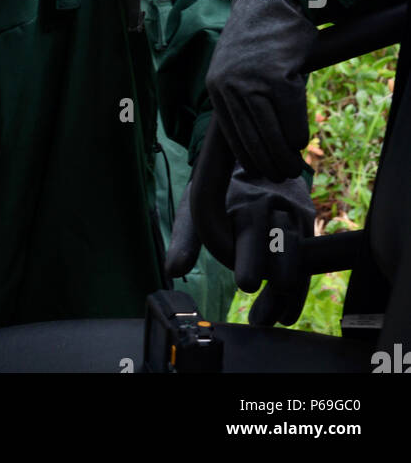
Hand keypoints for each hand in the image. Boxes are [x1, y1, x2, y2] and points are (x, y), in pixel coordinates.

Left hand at [166, 169, 314, 326]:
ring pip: (297, 258)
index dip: (249, 259)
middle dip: (275, 281)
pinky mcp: (307, 222)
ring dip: (284, 295)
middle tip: (261, 316)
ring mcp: (295, 213)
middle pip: (281, 246)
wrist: (252, 159)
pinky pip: (307, 260)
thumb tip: (172, 271)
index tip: (246, 285)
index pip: (250, 233)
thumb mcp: (197, 207)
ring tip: (267, 320)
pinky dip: (297, 290)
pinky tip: (285, 313)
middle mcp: (275, 204)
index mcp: (245, 201)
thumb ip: (185, 239)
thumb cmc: (218, 192)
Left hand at [206, 0, 316, 181]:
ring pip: (272, 134)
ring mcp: (254, 80)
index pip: (230, 135)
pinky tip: (301, 142)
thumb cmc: (259, 39)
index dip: (247, 158)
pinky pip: (292, 118)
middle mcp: (230, 85)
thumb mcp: (235, 68)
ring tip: (294, 167)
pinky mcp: (280, 76)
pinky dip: (298, 135)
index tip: (260, 172)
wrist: (271, 0)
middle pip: (252, 139)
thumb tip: (253, 144)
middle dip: (268, 164)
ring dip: (285, 157)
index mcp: (216, 86)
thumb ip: (238, 100)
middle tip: (283, 175)